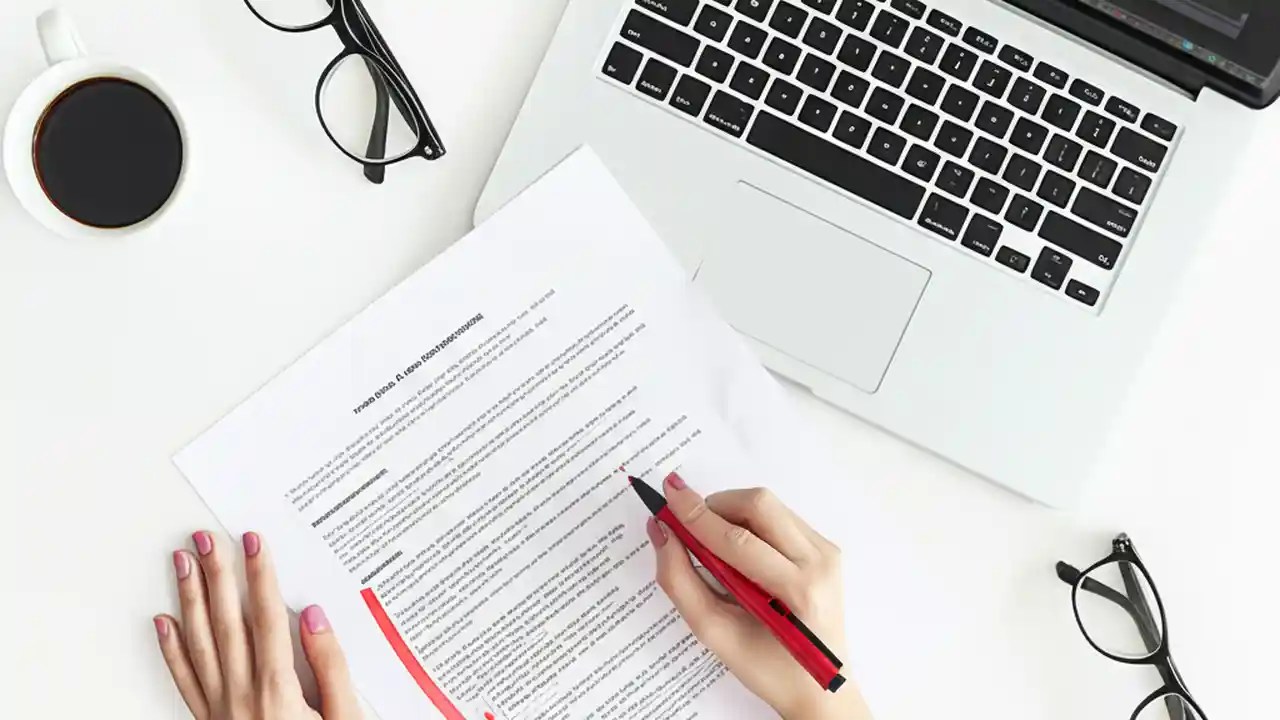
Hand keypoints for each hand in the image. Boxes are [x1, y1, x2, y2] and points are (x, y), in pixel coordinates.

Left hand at [153, 531, 360, 719]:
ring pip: (199, 644)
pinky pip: (185, 680)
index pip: (267, 618)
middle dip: (217, 575)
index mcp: (278, 691)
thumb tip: (314, 619)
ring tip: (182, 564)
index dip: (261, 576)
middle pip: (227, 623)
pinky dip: (172, 649)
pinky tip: (164, 622)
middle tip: (205, 539)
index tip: (254, 542)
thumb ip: (332, 669)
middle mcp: (242, 696)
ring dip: (189, 600)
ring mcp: (220, 710)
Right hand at [648, 473, 872, 719]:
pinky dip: (751, 523)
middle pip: (759, 505)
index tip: (668, 493)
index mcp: (797, 591)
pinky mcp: (826, 548)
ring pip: (769, 506)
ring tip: (716, 550)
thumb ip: (681, 581)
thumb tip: (661, 532)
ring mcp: (827, 552)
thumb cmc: (769, 668)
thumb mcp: (715, 633)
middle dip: (716, 507)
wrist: (819, 687)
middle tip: (689, 528)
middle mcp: (819, 564)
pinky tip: (742, 555)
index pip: (738, 540)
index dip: (697, 515)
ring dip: (732, 514)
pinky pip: (780, 516)